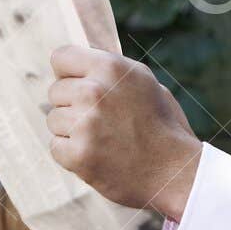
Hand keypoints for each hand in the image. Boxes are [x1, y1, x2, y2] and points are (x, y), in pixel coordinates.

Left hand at [45, 45, 201, 219]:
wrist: (175, 172)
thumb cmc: (161, 126)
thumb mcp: (143, 82)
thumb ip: (109, 70)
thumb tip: (77, 64)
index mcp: (111, 68)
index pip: (61, 57)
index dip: (69, 74)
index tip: (80, 86)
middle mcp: (95, 91)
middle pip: (56, 91)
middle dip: (72, 105)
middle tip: (102, 121)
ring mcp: (85, 124)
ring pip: (54, 120)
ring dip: (72, 131)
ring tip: (103, 139)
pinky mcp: (79, 154)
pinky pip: (56, 147)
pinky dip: (72, 154)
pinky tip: (98, 156)